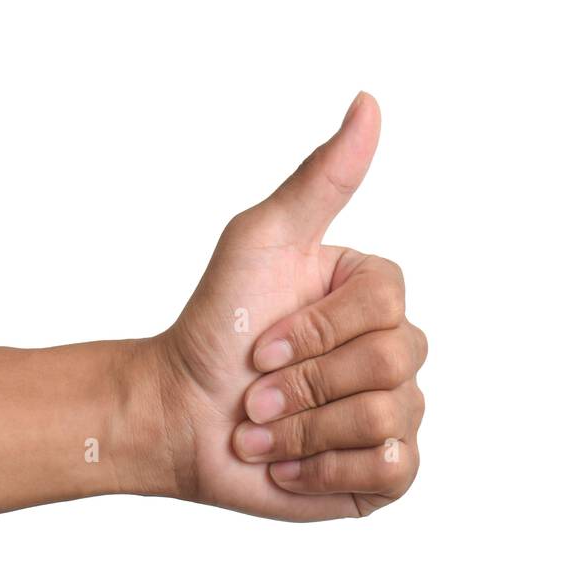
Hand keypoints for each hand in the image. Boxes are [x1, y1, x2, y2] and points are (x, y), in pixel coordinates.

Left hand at [148, 92, 425, 519]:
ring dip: (305, 432)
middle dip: (306, 386)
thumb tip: (369, 102)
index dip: (316, 332)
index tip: (261, 342)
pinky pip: (392, 469)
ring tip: (264, 431)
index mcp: (377, 296)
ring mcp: (397, 412)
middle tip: (256, 395)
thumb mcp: (262, 239)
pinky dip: (327, 472)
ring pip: (389, 419)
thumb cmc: (216, 324)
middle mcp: (397, 351)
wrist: (177, 417)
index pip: (386, 307)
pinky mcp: (386, 472)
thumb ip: (322, 177)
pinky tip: (290, 466)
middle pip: (394, 364)